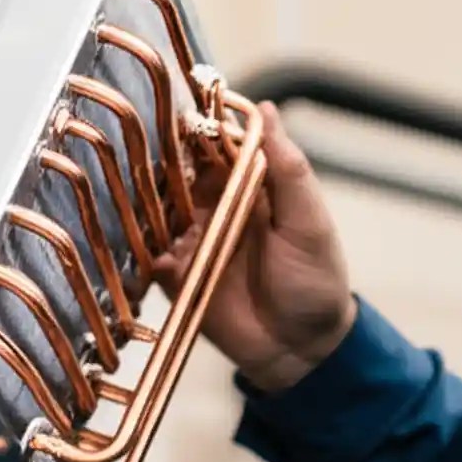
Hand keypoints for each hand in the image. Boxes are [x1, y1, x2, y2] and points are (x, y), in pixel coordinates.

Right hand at [155, 101, 356, 392]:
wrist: (304, 351)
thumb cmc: (316, 281)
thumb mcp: (308, 222)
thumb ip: (287, 169)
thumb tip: (264, 109)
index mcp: (245, 186)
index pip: (211, 146)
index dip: (192, 130)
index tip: (174, 118)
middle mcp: (212, 207)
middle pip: (174, 177)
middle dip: (158, 169)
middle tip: (146, 166)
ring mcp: (192, 242)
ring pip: (156, 214)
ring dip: (148, 210)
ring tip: (145, 210)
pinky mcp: (177, 278)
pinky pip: (150, 259)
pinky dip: (149, 255)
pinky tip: (160, 259)